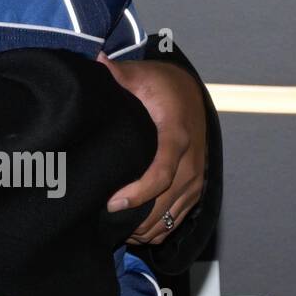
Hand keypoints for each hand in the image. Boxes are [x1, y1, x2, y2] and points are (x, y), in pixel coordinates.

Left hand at [98, 53, 207, 245]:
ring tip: (119, 234)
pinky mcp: (197, 183)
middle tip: (109, 227)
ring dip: (150, 227)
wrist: (189, 91)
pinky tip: (139, 234)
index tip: (113, 203)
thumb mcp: (142, 75)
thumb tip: (98, 61)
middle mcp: (192, 159)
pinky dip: (163, 227)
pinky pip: (183, 213)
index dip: (139, 192)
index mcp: (177, 134)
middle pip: (168, 200)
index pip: (162, 171)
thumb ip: (119, 73)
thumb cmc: (161, 85)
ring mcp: (197, 174)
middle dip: (140, 219)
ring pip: (176, 212)